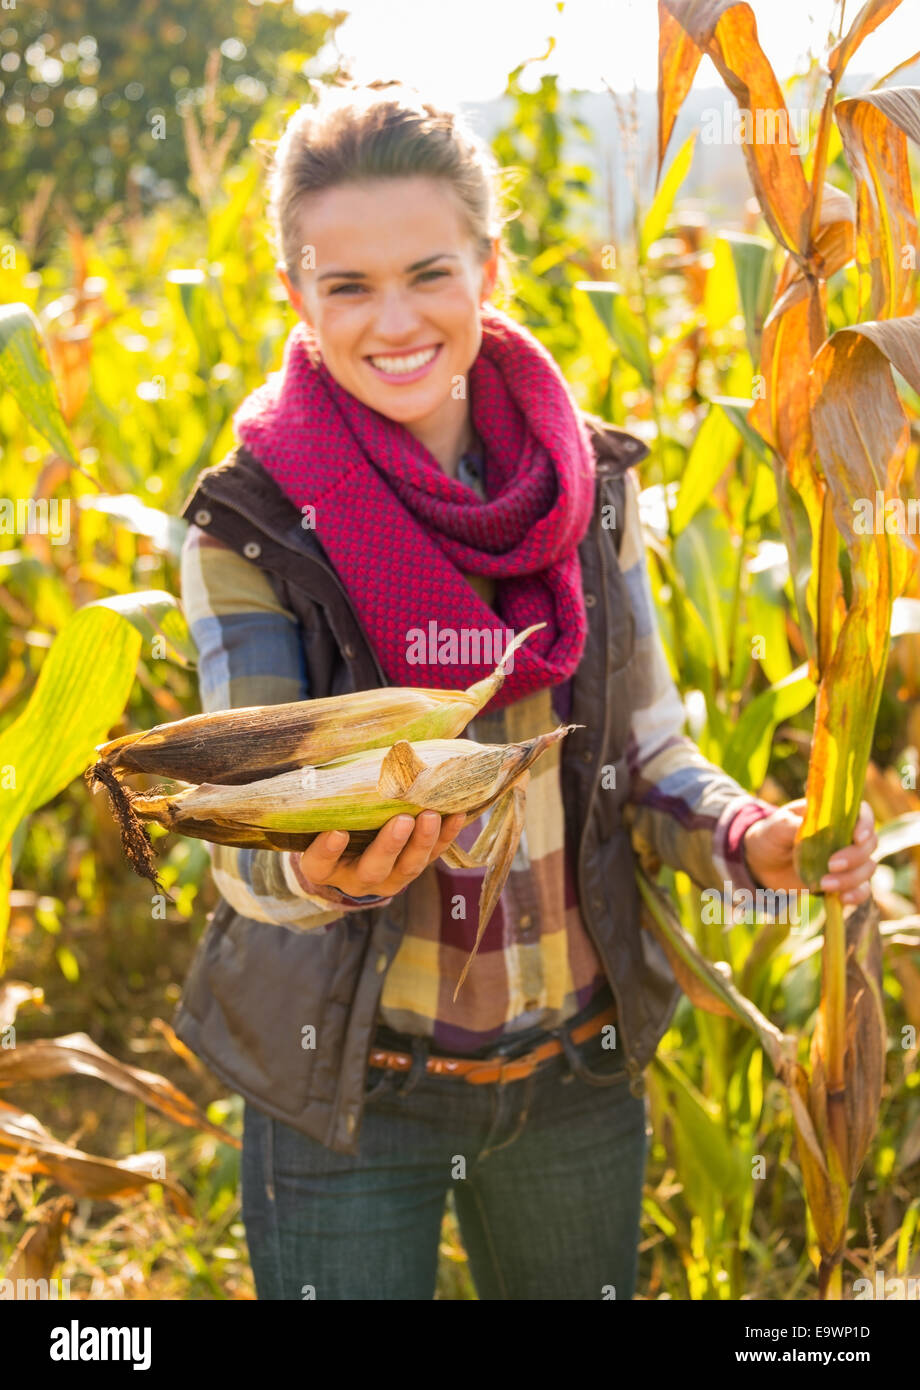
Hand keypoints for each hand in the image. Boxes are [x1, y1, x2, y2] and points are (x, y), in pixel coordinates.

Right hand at [298, 810, 466, 898]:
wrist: (349, 849)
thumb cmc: (328, 821)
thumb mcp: (320, 816)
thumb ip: (326, 797)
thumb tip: (327, 750)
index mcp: (324, 867)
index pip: (319, 865)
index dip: (327, 852)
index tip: (337, 832)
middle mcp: (355, 878)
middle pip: (372, 870)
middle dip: (389, 846)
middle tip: (402, 820)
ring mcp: (386, 879)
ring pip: (406, 869)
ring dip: (422, 842)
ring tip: (432, 816)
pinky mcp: (411, 870)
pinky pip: (431, 857)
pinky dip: (445, 837)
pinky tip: (457, 815)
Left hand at [742, 798, 876, 903]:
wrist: (761, 863)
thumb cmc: (771, 835)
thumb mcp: (776, 826)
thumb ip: (794, 825)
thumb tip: (813, 829)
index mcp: (833, 815)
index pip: (862, 814)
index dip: (866, 824)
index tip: (857, 837)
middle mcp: (846, 836)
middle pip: (869, 843)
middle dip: (855, 856)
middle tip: (832, 865)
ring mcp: (847, 860)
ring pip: (867, 868)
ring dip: (851, 878)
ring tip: (824, 885)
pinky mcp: (842, 881)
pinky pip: (861, 889)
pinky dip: (856, 895)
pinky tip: (842, 899)